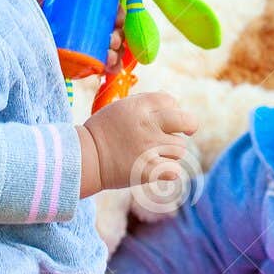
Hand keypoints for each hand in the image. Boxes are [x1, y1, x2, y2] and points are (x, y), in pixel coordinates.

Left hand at [29, 0, 124, 70]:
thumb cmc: (31, 19)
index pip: (111, 11)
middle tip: (111, 38)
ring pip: (114, 49)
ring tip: (109, 55)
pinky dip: (113, 68)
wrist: (21, 43)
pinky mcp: (86, 65)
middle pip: (116, 30)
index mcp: (89, 12)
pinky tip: (111, 69)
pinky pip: (107, 67)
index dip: (119, 14)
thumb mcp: (37, 0)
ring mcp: (92, 49)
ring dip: (117, 53)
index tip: (117, 17)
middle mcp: (94, 30)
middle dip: (119, 35)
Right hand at [79, 91, 197, 195]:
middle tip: (184, 132)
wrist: (85, 158)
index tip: (162, 118)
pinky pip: (175, 171)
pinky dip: (169, 172)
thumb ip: (147, 103)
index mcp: (140, 106)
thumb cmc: (103, 131)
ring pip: (180, 149)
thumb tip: (173, 102)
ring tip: (153, 154)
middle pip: (188, 122)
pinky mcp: (148, 170)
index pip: (172, 101)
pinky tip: (157, 169)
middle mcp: (148, 124)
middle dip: (188, 127)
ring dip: (170, 152)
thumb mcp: (122, 107)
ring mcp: (149, 148)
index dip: (171, 109)